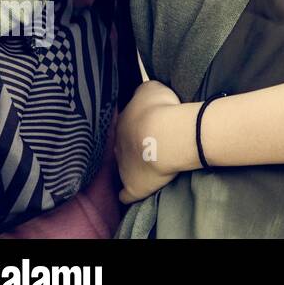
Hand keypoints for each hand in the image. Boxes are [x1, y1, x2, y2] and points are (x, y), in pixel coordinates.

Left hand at [116, 80, 196, 203]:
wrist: (166, 135)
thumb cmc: (160, 109)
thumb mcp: (150, 89)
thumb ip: (142, 91)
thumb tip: (141, 94)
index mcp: (122, 123)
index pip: (125, 125)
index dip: (137, 126)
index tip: (149, 127)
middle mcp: (118, 146)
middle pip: (122, 147)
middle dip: (133, 146)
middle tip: (150, 145)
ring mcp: (123, 168)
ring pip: (123, 168)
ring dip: (132, 167)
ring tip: (148, 166)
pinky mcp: (133, 187)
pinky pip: (126, 195)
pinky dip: (128, 195)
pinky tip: (130, 194)